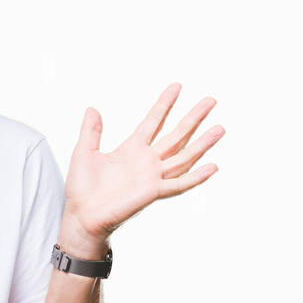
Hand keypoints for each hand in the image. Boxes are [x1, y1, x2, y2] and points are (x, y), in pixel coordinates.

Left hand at [63, 82, 222, 243]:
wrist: (81, 215)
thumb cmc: (82, 189)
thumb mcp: (84, 152)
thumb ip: (91, 131)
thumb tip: (92, 109)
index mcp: (131, 149)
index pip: (153, 121)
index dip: (165, 104)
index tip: (177, 87)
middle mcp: (147, 161)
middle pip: (176, 135)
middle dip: (194, 118)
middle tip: (211, 100)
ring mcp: (152, 177)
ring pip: (184, 156)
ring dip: (202, 143)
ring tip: (220, 129)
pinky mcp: (153, 192)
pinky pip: (179, 184)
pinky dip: (196, 177)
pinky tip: (213, 166)